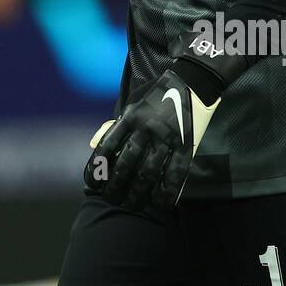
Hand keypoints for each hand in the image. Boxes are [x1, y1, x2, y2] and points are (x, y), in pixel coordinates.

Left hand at [82, 63, 220, 218]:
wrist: (192, 79)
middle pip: (126, 164)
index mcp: (129, 116)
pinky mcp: (186, 144)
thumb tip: (93, 145)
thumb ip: (113, 124)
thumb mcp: (131, 102)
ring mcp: (166, 137)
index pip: (107, 147)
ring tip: (132, 205)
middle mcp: (145, 128)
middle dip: (116, 186)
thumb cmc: (157, 92)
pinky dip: (167, 191)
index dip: (98, 169)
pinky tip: (160, 203)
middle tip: (112, 200)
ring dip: (139, 193)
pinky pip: (175, 172)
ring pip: (149, 172)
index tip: (93, 185)